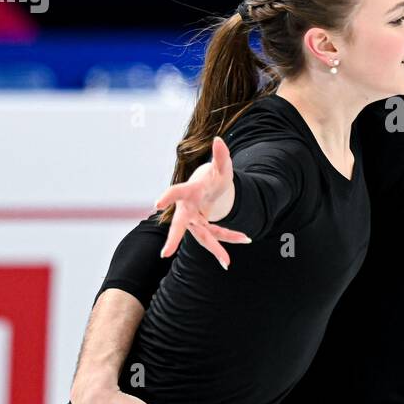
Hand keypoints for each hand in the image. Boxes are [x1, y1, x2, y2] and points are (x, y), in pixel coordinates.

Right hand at [154, 135, 250, 267]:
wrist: (209, 191)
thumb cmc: (213, 177)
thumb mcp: (222, 166)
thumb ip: (221, 155)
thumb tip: (219, 140)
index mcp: (189, 191)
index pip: (177, 192)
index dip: (168, 197)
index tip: (157, 203)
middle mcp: (187, 209)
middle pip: (179, 224)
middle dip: (173, 238)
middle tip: (165, 253)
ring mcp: (194, 221)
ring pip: (203, 237)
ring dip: (216, 249)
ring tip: (227, 263)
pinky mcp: (203, 229)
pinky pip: (217, 235)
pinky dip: (231, 237)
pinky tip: (246, 238)